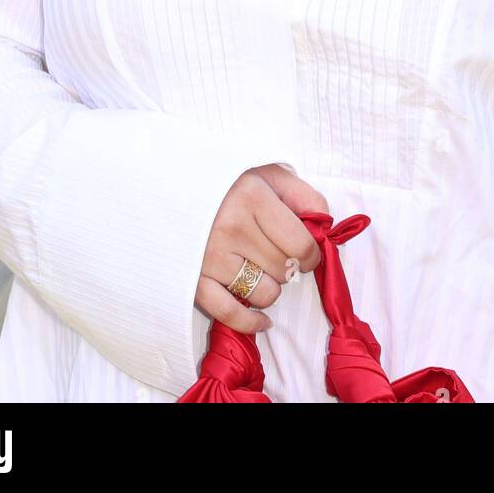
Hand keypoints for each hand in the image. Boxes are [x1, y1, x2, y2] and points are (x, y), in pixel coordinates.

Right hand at [194, 163, 329, 335]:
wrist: (168, 183)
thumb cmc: (226, 180)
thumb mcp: (267, 171)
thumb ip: (303, 195)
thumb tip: (325, 227)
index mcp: (252, 196)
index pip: (301, 245)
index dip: (311, 254)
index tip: (306, 251)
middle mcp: (231, 227)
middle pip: (284, 271)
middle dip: (288, 266)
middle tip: (276, 253)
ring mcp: (211, 256)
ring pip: (264, 294)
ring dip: (269, 287)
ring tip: (257, 268)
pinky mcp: (193, 279)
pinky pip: (231, 315)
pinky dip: (251, 322)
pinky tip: (262, 320)